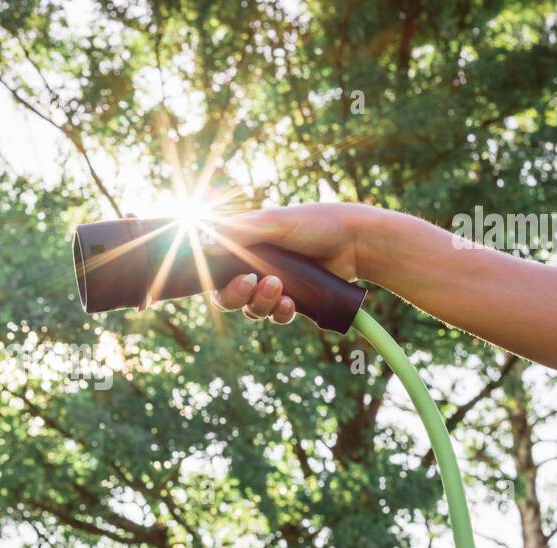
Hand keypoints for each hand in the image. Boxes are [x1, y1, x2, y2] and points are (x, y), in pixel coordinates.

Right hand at [208, 202, 372, 320]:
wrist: (356, 241)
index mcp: (244, 246)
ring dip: (261, 302)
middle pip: (228, 296)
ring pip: (252, 309)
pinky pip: (277, 316)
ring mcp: (275, 286)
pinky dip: (281, 313)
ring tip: (280, 287)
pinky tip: (291, 303)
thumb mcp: (273, 222)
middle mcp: (256, 267)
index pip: (214, 269)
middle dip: (236, 294)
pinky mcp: (294, 301)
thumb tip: (200, 242)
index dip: (211, 279)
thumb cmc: (315, 223)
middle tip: (251, 282)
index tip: (219, 278)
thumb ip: (237, 232)